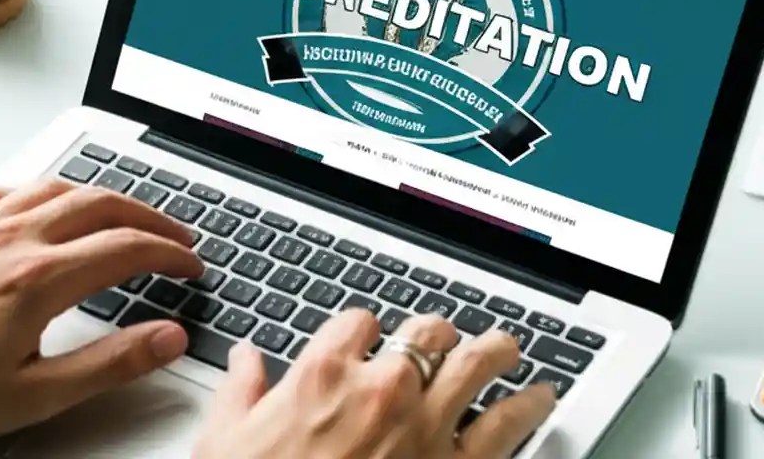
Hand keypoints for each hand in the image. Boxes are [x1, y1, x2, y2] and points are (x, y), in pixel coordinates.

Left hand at [0, 179, 203, 448]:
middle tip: (174, 236)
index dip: (170, 254)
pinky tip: (44, 203)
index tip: (189, 266)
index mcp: (39, 280)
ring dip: (101, 196)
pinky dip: (37, 191)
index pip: (127, 248)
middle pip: (101, 204)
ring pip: (56, 187)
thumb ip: (111, 363)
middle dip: (149, 217)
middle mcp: (12, 241)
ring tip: (124, 213)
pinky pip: (2, 190)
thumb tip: (166, 338)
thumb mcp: (37, 395)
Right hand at [196, 310, 554, 458]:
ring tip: (507, 349)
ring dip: (496, 352)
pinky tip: (538, 401)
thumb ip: (240, 393)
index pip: (360, 322)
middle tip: (446, 338)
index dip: (368, 329)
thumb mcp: (225, 442)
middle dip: (439, 333)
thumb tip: (244, 361)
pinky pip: (506, 427)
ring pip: (477, 365)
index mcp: (323, 375)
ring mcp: (424, 427)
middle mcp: (381, 390)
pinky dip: (528, 409)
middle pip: (427, 333)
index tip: (371, 338)